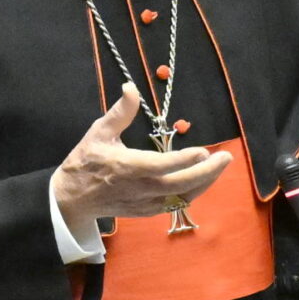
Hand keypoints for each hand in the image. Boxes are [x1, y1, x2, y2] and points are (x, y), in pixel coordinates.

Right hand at [52, 82, 233, 228]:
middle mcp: (142, 188)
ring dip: (204, 183)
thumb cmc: (85, 163)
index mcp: (129, 167)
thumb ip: (119, 112)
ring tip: (219, 167)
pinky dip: (191, 193)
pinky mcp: (147, 212)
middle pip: (182, 185)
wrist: (72, 199)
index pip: (164, 166)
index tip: (204, 150)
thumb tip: (131, 87)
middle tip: (226, 158)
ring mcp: (146, 203)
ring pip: (183, 198)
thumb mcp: (99, 133)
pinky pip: (175, 205)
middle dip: (208, 172)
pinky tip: (201, 181)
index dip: (186, 160)